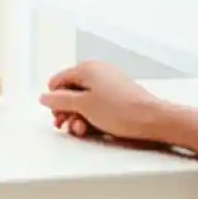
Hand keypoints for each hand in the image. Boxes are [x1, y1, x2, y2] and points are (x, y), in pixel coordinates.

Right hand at [39, 61, 166, 140]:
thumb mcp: (83, 106)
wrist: (152, 119)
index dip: (54, 100)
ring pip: (84, 99)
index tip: (58, 116)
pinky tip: (92, 128)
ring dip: (78, 116)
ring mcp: (109, 82)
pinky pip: (97, 102)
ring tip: (81, 130)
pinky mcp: (118, 94)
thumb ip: (60, 100)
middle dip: (66, 110)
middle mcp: (97, 71)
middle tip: (67, 125)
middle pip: (70, 90)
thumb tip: (45, 97)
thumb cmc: (121, 111)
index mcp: (86, 68)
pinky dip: (92, 115)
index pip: (58, 81)